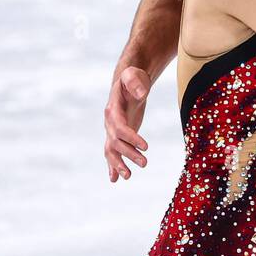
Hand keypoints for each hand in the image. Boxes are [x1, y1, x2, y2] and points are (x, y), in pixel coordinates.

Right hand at [104, 66, 150, 181]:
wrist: (128, 82)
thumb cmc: (133, 77)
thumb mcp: (134, 75)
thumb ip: (136, 82)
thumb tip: (142, 93)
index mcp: (112, 110)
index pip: (120, 128)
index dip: (131, 138)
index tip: (146, 146)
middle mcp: (109, 123)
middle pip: (115, 142)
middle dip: (129, 154)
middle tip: (145, 163)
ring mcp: (111, 130)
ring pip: (112, 151)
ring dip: (118, 164)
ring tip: (128, 177)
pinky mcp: (117, 136)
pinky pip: (112, 152)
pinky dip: (112, 166)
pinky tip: (115, 180)